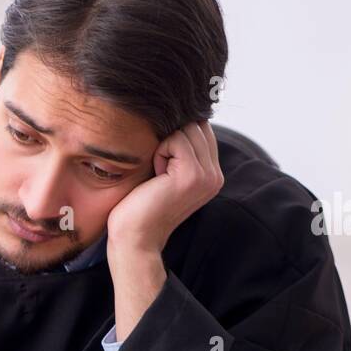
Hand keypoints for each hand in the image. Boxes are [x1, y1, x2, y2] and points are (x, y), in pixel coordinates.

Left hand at [106, 120, 223, 255]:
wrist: (135, 237)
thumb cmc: (141, 204)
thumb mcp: (167, 172)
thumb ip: (182, 148)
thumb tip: (179, 113)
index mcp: (212, 174)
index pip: (202, 129)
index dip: (177, 136)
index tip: (163, 166)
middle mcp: (215, 175)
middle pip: (196, 125)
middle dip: (171, 140)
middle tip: (159, 172)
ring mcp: (207, 175)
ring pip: (186, 130)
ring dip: (164, 147)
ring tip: (158, 175)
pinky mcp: (193, 175)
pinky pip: (175, 140)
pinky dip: (159, 153)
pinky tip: (156, 177)